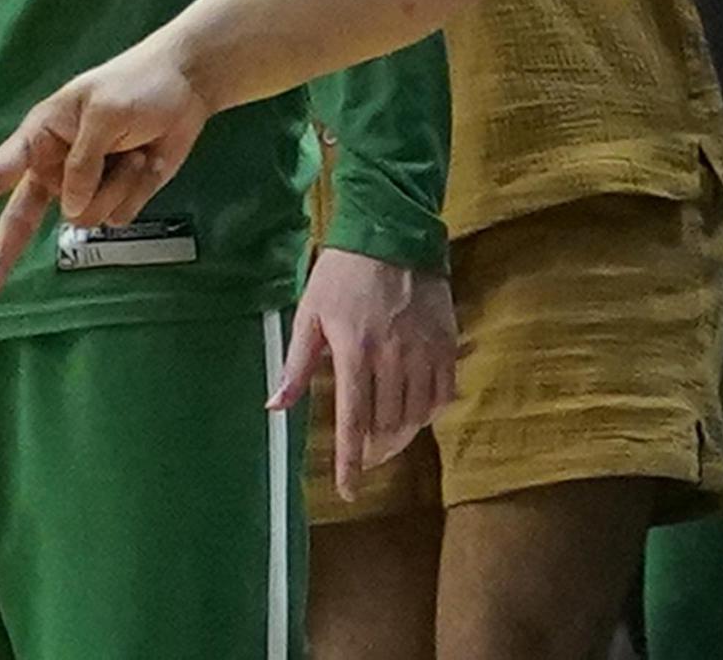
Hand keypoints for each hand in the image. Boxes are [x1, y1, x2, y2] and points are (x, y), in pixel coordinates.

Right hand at [0, 36, 215, 305]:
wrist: (186, 86)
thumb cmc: (136, 85)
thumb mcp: (104, 112)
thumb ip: (83, 160)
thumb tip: (70, 209)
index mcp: (43, 135)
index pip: (0, 169)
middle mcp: (57, 167)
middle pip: (22, 218)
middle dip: (1, 256)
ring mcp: (88, 187)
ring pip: (84, 218)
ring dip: (114, 186)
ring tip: (131, 149)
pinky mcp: (118, 197)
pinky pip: (117, 216)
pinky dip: (136, 190)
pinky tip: (146, 161)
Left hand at [274, 248, 457, 501]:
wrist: (392, 230)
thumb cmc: (343, 272)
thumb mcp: (311, 313)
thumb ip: (297, 364)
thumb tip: (275, 407)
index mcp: (354, 352)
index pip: (352, 422)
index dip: (349, 463)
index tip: (347, 492)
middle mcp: (392, 357)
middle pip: (386, 425)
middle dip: (374, 450)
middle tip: (364, 454)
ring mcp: (423, 350)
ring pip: (416, 415)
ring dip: (401, 435)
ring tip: (388, 436)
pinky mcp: (446, 342)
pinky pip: (443, 393)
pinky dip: (430, 411)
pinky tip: (417, 411)